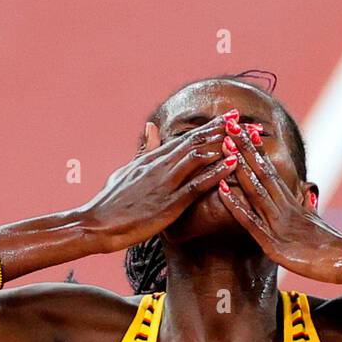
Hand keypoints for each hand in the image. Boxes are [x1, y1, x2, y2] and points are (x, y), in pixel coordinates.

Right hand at [83, 117, 236, 252]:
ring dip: (223, 145)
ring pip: (198, 156)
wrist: (97, 223)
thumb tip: (152, 128)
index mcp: (152, 158)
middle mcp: (160, 165)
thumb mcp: (126, 170)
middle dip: (221, 130)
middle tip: (244, 120)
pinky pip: (196, 184)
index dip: (209, 127)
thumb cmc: (110, 202)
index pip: (185, 138)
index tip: (228, 118)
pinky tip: (232, 164)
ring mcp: (165, 183)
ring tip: (244, 137)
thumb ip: (144, 150)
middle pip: (196, 141)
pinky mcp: (168, 203)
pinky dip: (216, 172)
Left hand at [216, 126, 341, 282]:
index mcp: (292, 205)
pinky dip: (237, 207)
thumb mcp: (317, 224)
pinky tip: (223, 190)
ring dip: (239, 168)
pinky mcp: (274, 245)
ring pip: (255, 191)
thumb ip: (309, 208)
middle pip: (261, 174)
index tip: (245, 129)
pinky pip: (251, 223)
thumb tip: (309, 193)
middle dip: (244, 149)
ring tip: (225, 144)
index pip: (271, 173)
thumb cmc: (334, 250)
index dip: (257, 152)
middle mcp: (284, 210)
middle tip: (230, 124)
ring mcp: (278, 226)